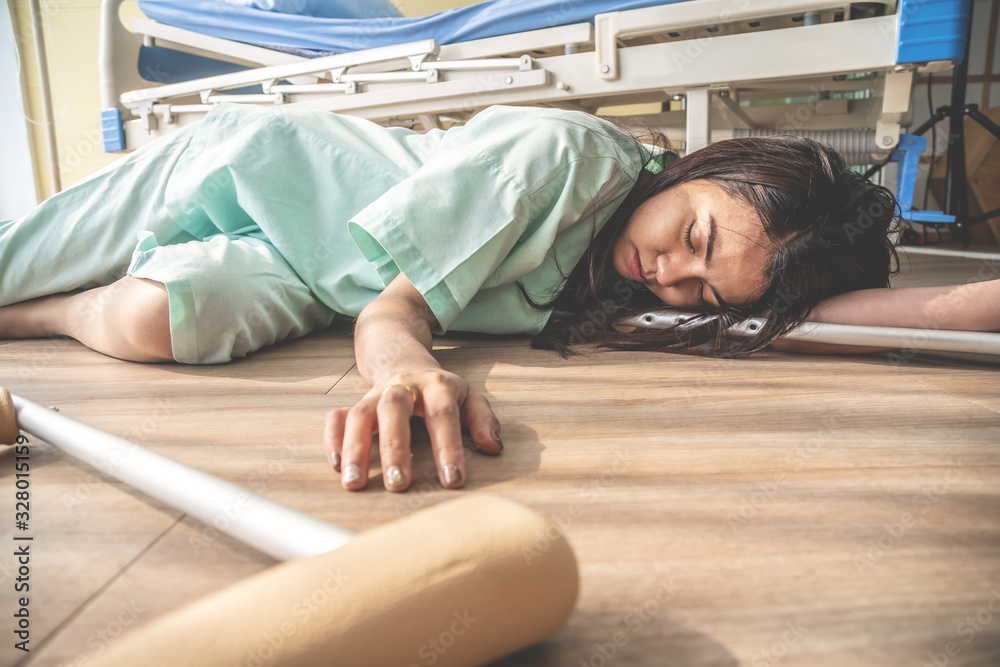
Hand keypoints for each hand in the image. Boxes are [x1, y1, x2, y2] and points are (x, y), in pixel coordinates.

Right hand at [323, 369, 502, 491]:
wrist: (403, 359)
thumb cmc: (441, 390)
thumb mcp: (469, 397)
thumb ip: (483, 420)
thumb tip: (492, 447)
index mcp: (436, 385)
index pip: (443, 415)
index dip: (448, 447)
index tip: (452, 481)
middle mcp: (402, 386)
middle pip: (394, 409)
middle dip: (394, 447)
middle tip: (397, 485)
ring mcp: (374, 394)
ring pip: (360, 414)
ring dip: (356, 448)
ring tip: (354, 483)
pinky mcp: (354, 403)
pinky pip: (337, 416)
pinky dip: (333, 439)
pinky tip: (336, 466)